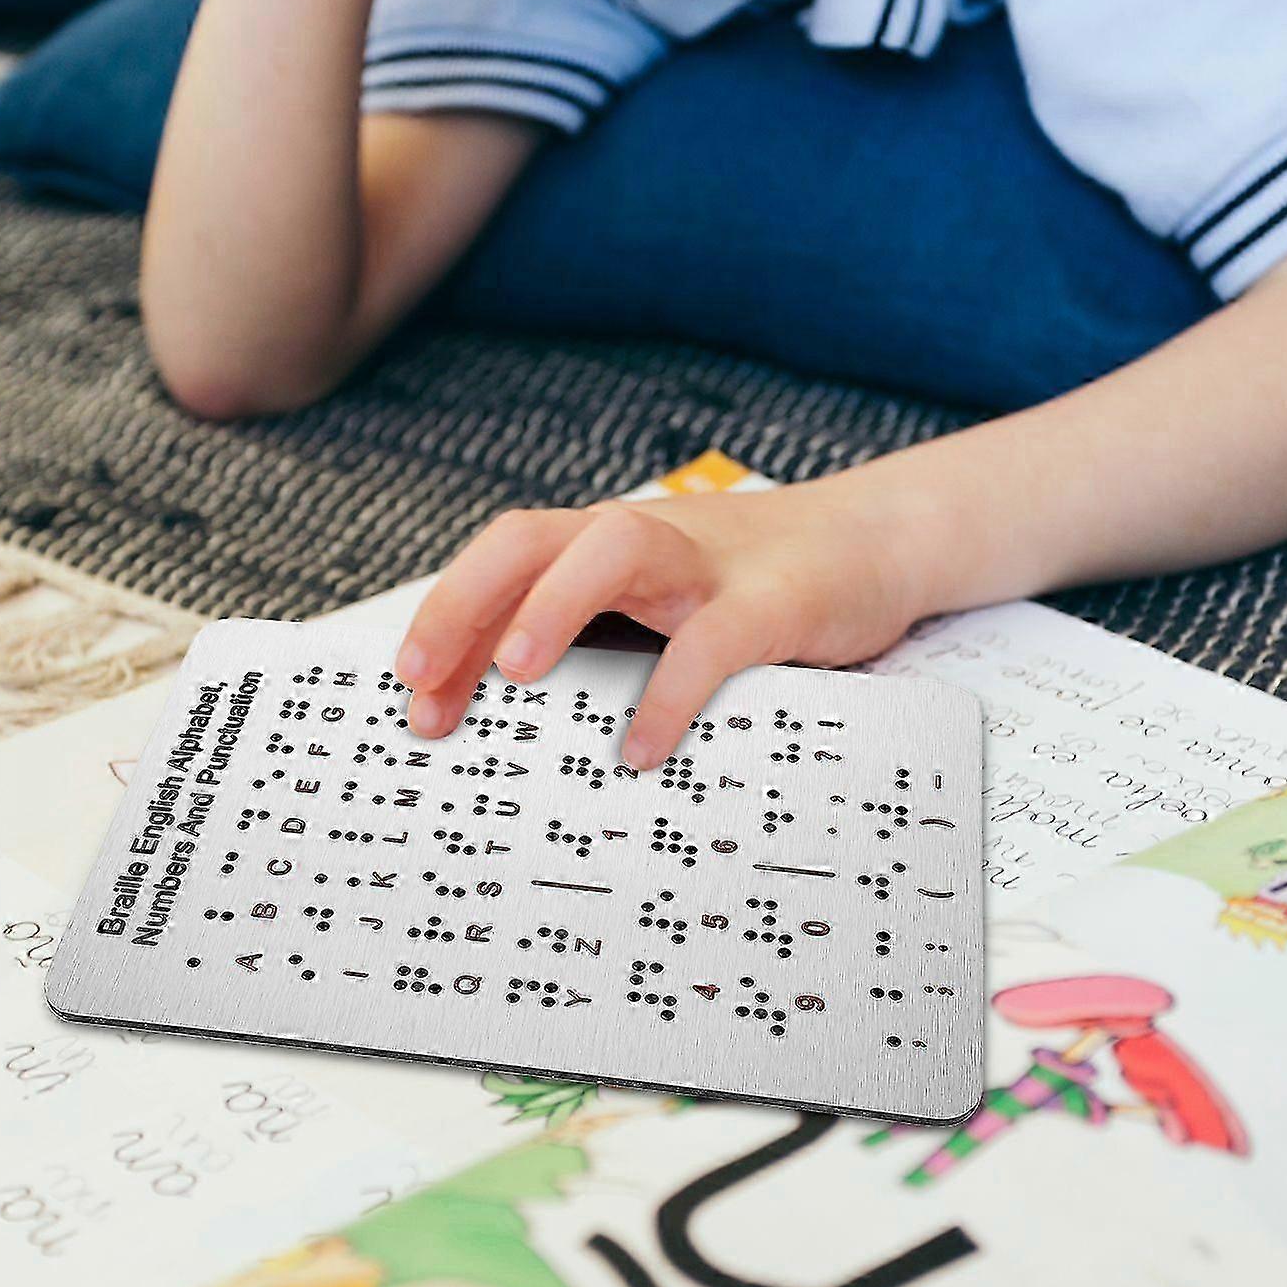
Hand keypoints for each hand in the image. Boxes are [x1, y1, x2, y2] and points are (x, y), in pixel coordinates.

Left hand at [393, 477, 932, 768]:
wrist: (876, 539)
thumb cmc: (754, 586)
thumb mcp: (664, 603)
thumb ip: (606, 639)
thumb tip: (518, 726)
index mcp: (608, 545)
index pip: (505, 558)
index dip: (447, 616)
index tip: (410, 694)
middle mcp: (646, 542)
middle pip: (532, 537)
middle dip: (465, 605)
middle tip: (424, 688)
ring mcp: (710, 563)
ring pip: (615, 550)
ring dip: (555, 604)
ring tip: (518, 676)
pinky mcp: (774, 600)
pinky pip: (712, 638)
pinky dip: (672, 691)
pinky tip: (642, 749)